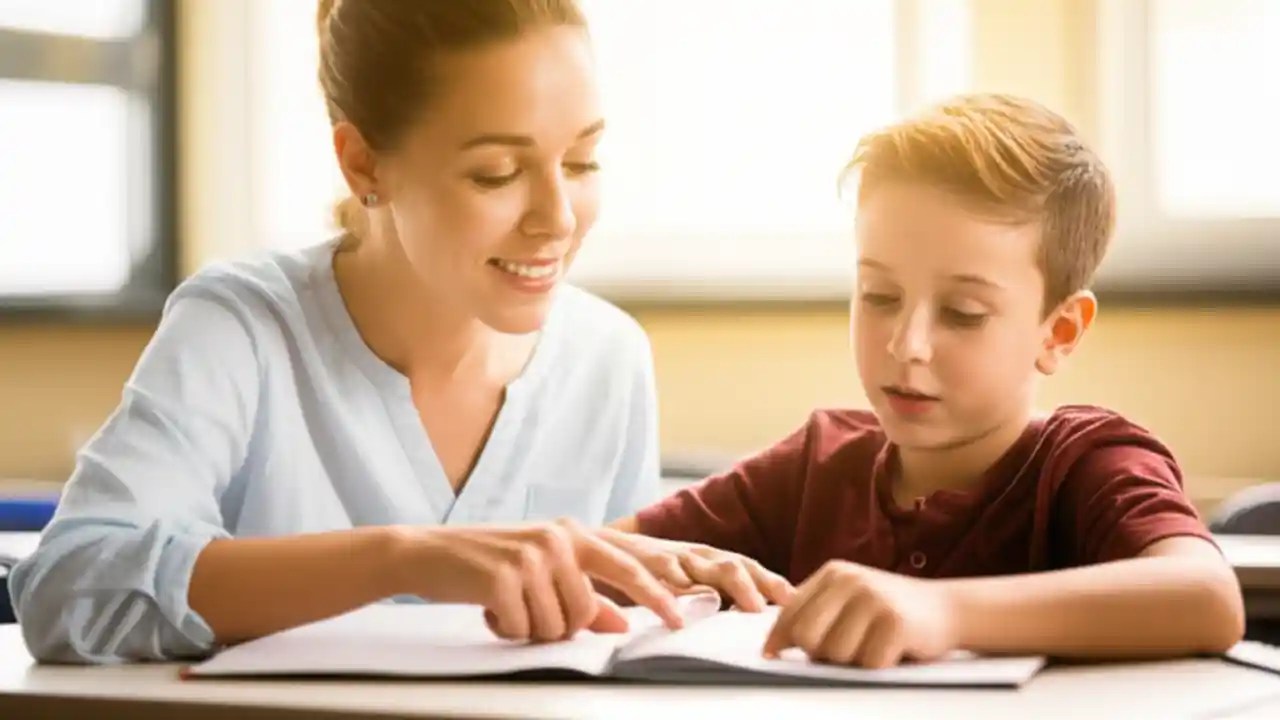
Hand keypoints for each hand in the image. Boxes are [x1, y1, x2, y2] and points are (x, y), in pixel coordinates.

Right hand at [389, 519, 681, 642]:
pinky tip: (488, 608)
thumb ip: (583, 594)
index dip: (656, 594)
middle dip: (559, 627)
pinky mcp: (503, 577)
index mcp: (571, 534)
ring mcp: (531, 556)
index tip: (679, 619)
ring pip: (554, 627)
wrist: (427, 552)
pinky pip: (523, 629)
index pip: (626, 566)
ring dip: (528, 628)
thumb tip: (620, 624)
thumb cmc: (486, 565)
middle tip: (529, 613)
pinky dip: (505, 629)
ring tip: (505, 605)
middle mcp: (557, 539)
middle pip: (586, 611)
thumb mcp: (540, 573)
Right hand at [594, 528, 794, 611]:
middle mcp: (683, 552)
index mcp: (695, 557)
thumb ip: (694, 593)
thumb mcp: (667, 581)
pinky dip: (671, 590)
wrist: (570, 544)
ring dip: (731, 583)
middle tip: (786, 602)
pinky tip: (689, 606)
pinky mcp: (629, 558)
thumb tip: (727, 613)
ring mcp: (658, 553)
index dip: (769, 579)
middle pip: (731, 562)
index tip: (795, 598)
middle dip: (761, 580)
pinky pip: (654, 572)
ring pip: (703, 563)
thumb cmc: (625, 569)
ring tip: (752, 607)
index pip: (740, 565)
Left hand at [763, 561, 956, 667]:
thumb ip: (817, 613)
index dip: (778, 640)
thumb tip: (774, 645)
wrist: (947, 608)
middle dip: (817, 653)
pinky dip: (876, 667)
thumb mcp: (850, 599)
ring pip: (835, 653)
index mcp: (834, 573)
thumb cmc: (890, 610)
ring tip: (870, 647)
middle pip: (806, 635)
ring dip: (850, 662)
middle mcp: (851, 581)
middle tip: (840, 653)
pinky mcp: (896, 623)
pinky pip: (867, 664)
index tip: (771, 656)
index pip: (790, 612)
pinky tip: (891, 652)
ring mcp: (874, 599)